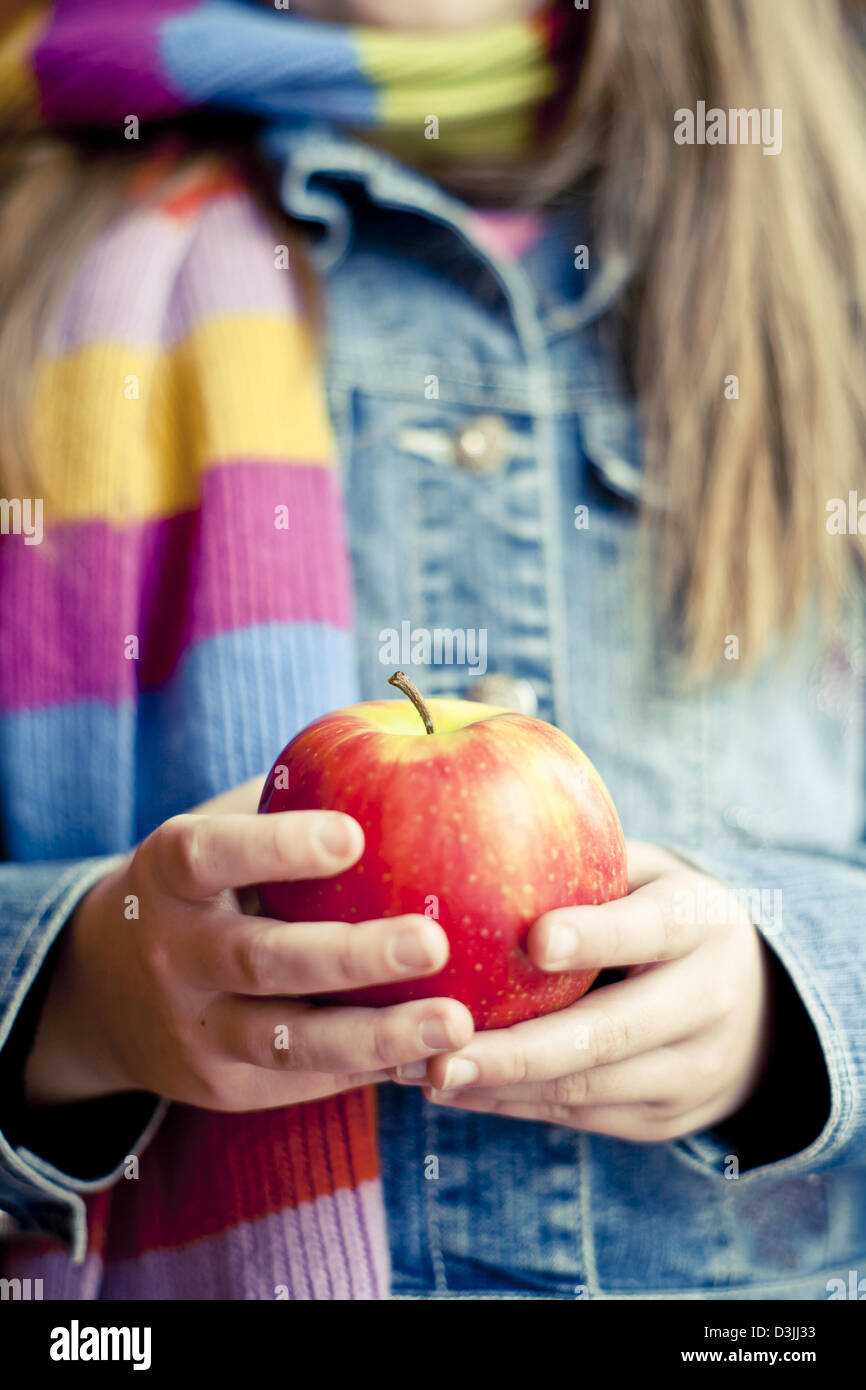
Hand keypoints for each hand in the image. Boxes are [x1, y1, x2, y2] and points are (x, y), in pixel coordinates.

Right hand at [24, 777, 472, 1109]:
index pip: (213, 854)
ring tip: (457, 1023)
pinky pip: (308, 1080)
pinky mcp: (227, 1087)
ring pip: (287, 1041)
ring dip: (377, 1036)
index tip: (354, 833)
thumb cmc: (208, 883)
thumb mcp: (222, 831)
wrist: (109, 990)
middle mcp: (175, 953)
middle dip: (351, 956)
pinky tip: (439, 1056)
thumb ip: (295, 793)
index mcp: (170, 873)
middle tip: (434, 940)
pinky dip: (374, 1068)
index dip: (277, 846)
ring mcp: (197, 1029)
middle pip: (262, 959)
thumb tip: (417, 722)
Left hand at [398, 842, 771, 1141]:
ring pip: (585, 1089)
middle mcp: (707, 1002)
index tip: (534, 940)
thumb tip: (483, 817)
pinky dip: (509, 1105)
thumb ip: (590, 860)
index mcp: (702, 923)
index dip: (597, 936)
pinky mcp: (661, 1120)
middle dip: (520, 1050)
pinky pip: (576, 1118)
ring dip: (497, 1086)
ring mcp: (689, 1072)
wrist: (761, 1016)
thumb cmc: (666, 916)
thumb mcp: (650, 876)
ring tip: (419, 1073)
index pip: (652, 929)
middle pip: (611, 1034)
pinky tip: (450, 1089)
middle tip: (440, 1052)